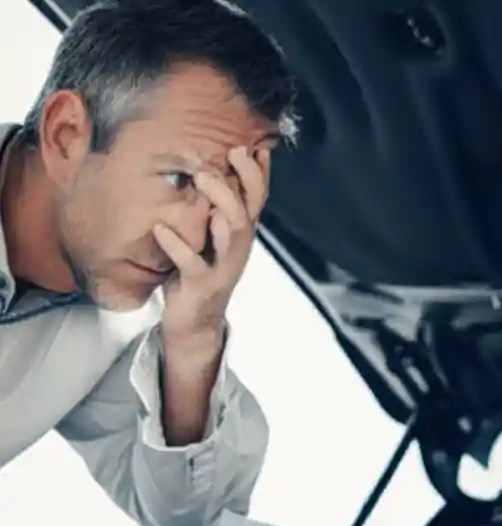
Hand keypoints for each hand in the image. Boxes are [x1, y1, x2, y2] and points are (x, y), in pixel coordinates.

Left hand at [154, 146, 270, 347]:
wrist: (196, 321)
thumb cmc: (203, 272)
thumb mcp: (216, 239)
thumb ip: (221, 209)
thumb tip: (217, 177)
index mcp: (241, 234)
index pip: (259, 199)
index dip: (258, 173)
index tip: (247, 145)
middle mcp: (238, 247)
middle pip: (247, 209)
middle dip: (240, 180)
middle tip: (223, 154)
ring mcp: (223, 266)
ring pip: (231, 231)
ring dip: (219, 202)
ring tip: (199, 178)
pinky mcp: (202, 285)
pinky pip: (193, 263)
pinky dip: (177, 245)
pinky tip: (161, 228)